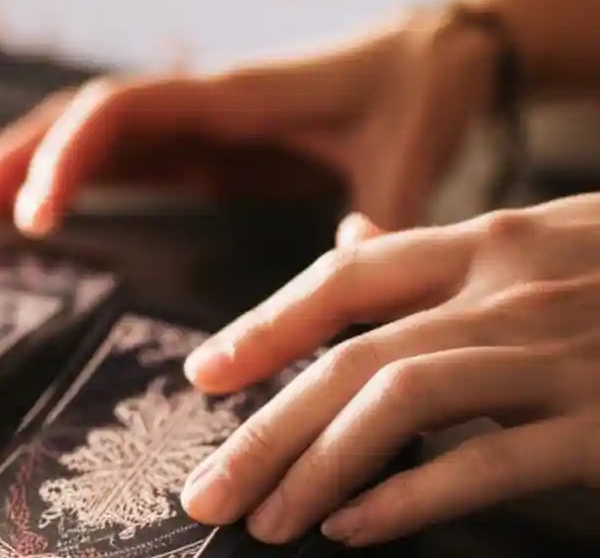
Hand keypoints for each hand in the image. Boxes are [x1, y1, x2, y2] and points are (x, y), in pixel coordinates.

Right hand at [0, 7, 498, 233]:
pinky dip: (66, 179)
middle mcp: (197, 102)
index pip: (122, 108)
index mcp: (233, 95)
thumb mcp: (411, 147)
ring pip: (86, 132)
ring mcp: (192, 123)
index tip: (37, 212)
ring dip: (24, 164)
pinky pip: (117, 156)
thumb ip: (382, 206)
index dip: (69, 152)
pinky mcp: (199, 145)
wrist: (434, 53)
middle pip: (80, 115)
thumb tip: (347, 268)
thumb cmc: (419, 89)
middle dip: (17, 158)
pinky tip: (36, 215)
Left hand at [178, 197, 599, 545]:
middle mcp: (515, 288)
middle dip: (264, 425)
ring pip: (400, 400)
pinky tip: (353, 528)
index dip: (264, 324)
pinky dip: (409, 496)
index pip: (347, 278)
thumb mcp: (545, 244)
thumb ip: (440, 255)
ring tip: (265, 521)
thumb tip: (346, 240)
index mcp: (492, 242)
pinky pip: (487, 463)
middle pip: (353, 352)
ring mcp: (565, 355)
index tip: (203, 377)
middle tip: (205, 489)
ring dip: (315, 466)